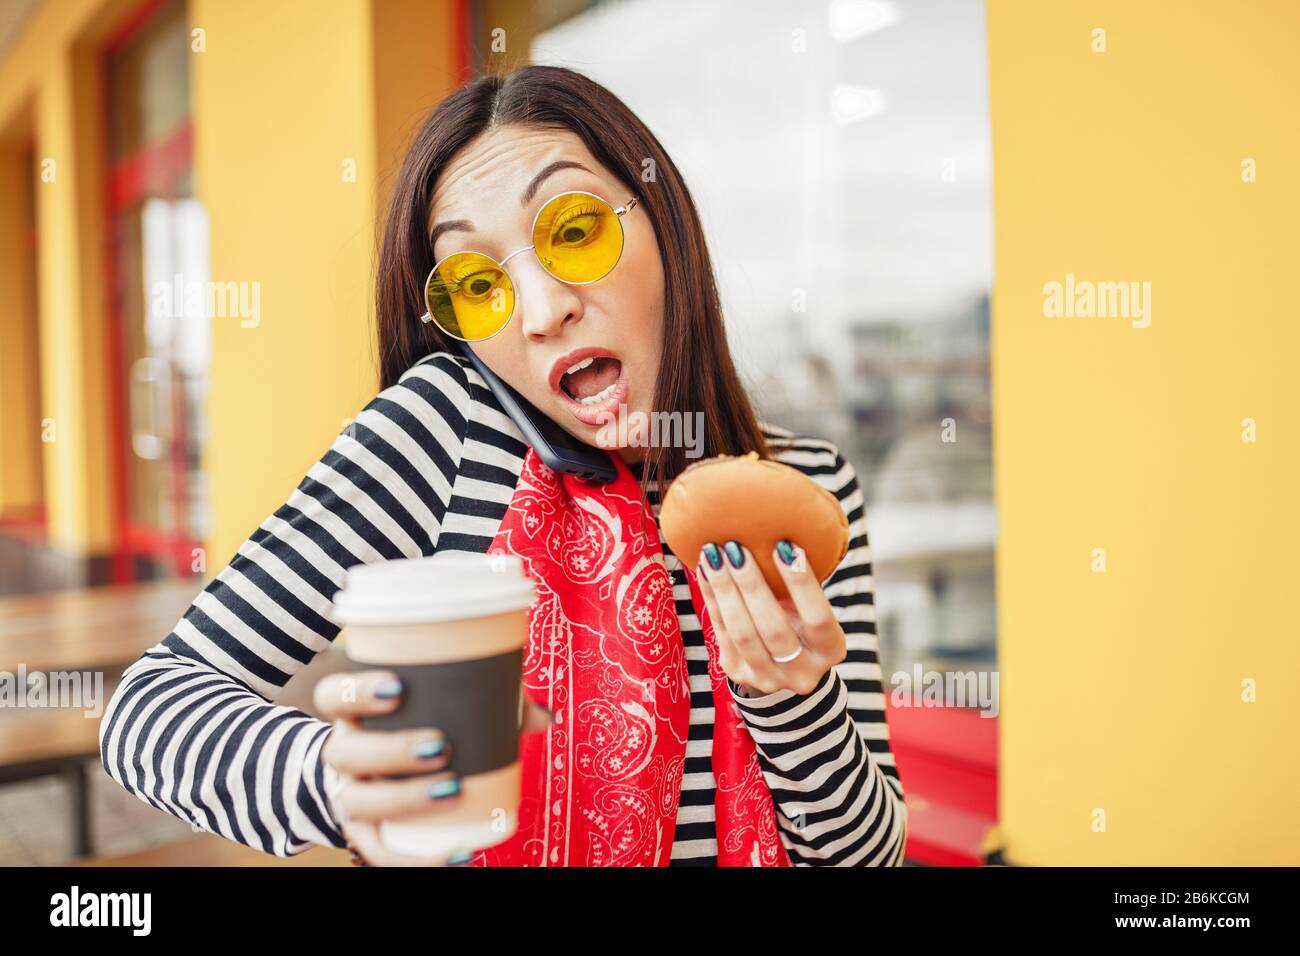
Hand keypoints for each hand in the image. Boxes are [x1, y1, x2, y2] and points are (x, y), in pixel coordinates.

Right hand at [313, 670, 550, 865]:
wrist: (379, 774)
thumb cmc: (423, 726)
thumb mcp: (446, 707)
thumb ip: (492, 702)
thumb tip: (546, 717)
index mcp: (354, 713)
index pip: (334, 695)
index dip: (356, 692)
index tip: (399, 688)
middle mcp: (344, 754)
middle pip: (345, 753)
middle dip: (391, 750)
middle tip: (441, 746)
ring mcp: (351, 796)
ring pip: (358, 803)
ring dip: (404, 800)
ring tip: (453, 791)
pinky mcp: (365, 834)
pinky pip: (381, 853)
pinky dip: (417, 861)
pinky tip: (460, 854)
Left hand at [695, 539, 845, 697]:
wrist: (783, 664)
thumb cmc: (801, 618)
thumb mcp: (812, 606)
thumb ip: (801, 582)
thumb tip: (779, 523)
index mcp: (831, 649)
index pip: (818, 617)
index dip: (801, 583)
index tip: (782, 545)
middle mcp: (803, 672)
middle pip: (774, 627)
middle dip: (751, 585)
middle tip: (735, 547)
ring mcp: (769, 678)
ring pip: (742, 633)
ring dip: (724, 590)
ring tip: (713, 554)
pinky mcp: (738, 673)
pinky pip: (721, 631)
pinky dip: (712, 598)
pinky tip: (705, 570)